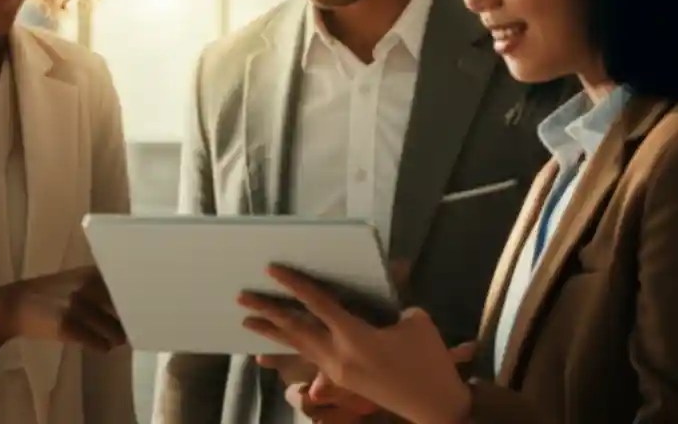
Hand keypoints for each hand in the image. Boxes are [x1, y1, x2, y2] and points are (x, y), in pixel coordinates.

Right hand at [0, 266, 125, 372]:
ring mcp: (78, 306)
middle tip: (128, 329)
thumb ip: (102, 287)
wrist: (13, 305)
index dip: (137, 301)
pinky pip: (99, 343)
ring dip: (115, 338)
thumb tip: (134, 304)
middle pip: (126, 310)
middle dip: (128, 322)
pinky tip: (98, 345)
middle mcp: (88, 285)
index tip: (142, 310)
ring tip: (110, 339)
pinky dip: (102, 347)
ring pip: (115, 331)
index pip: (129, 287)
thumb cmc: (49, 294)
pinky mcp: (68, 326)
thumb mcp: (77, 280)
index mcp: (93, 272)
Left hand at [239, 266, 471, 423]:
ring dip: (272, 332)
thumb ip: (390, 303)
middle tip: (242, 297)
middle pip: (295, 329)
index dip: (294, 284)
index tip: (271, 269)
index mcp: (355, 338)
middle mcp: (337, 356)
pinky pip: (309, 358)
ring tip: (246, 322)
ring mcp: (337, 372)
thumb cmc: (429, 362)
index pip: (318, 304)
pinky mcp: (342, 380)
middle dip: (268, 312)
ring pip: (298, 346)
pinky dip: (291, 347)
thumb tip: (375, 289)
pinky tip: (275, 348)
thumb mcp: (415, 322)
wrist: (435, 408)